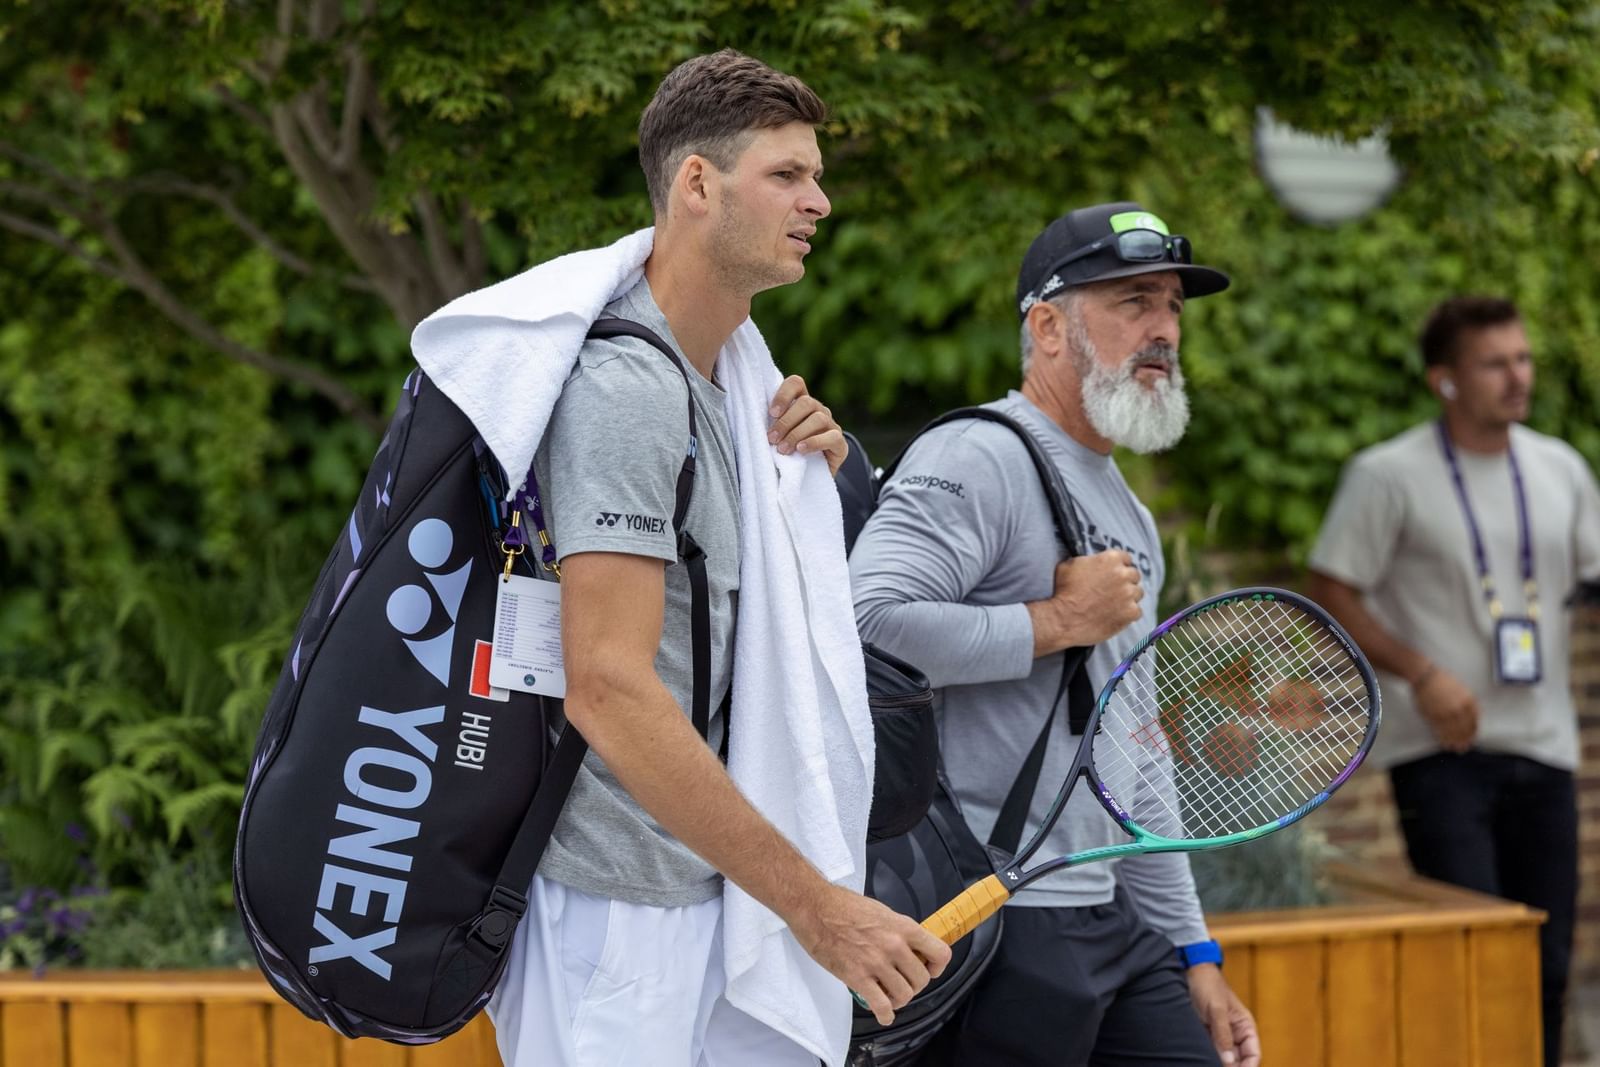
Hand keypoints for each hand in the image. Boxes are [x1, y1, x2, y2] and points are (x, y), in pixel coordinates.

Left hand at [768, 375, 847, 475]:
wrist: (808, 481)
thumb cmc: (787, 456)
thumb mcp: (777, 438)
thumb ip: (771, 425)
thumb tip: (753, 421)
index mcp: (802, 404)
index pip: (796, 384)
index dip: (784, 394)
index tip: (771, 413)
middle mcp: (819, 410)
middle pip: (806, 402)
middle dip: (786, 421)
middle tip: (772, 439)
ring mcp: (832, 426)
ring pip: (818, 418)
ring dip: (796, 434)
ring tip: (783, 449)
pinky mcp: (841, 444)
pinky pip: (831, 437)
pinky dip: (814, 442)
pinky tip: (801, 450)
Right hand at [786, 882, 950, 1024]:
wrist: (814, 907)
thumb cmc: (842, 905)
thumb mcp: (881, 911)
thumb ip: (898, 931)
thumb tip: (908, 948)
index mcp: (903, 927)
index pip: (940, 953)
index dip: (937, 967)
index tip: (929, 970)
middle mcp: (894, 945)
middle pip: (922, 980)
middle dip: (914, 986)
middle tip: (902, 983)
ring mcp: (876, 962)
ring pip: (904, 995)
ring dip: (898, 999)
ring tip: (889, 996)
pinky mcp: (857, 976)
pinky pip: (880, 1005)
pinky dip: (885, 1014)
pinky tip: (883, 1014)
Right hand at [1026, 549, 1142, 655]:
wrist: (1063, 619)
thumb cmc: (1063, 591)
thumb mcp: (1069, 565)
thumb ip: (1088, 560)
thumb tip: (1093, 561)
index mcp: (1110, 558)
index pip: (1125, 558)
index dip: (1118, 566)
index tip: (1112, 573)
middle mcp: (1123, 574)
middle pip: (1134, 575)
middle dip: (1125, 581)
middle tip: (1113, 590)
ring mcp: (1128, 594)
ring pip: (1138, 593)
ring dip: (1129, 597)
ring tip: (1114, 604)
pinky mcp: (1130, 613)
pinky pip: (1137, 611)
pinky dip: (1128, 614)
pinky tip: (1116, 615)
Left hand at [1187, 963, 1260, 1066]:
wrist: (1190, 973)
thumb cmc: (1208, 985)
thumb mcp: (1216, 1009)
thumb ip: (1222, 1034)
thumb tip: (1229, 1060)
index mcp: (1246, 1027)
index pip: (1253, 1055)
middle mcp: (1236, 1035)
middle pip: (1240, 1061)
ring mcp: (1222, 1037)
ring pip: (1225, 1059)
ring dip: (1219, 1063)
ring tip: (1207, 1063)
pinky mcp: (1207, 1036)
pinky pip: (1211, 1052)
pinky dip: (1208, 1058)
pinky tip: (1201, 1060)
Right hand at [1413, 665, 1478, 751]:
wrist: (1425, 677)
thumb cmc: (1442, 681)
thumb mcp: (1461, 689)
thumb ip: (1466, 704)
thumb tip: (1467, 719)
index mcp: (1469, 701)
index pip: (1474, 721)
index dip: (1472, 732)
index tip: (1471, 739)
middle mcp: (1460, 708)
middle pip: (1465, 729)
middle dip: (1464, 740)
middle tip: (1463, 748)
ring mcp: (1447, 713)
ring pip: (1453, 732)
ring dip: (1455, 742)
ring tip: (1455, 749)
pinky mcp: (1435, 716)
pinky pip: (1441, 731)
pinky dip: (1443, 738)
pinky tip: (1444, 743)